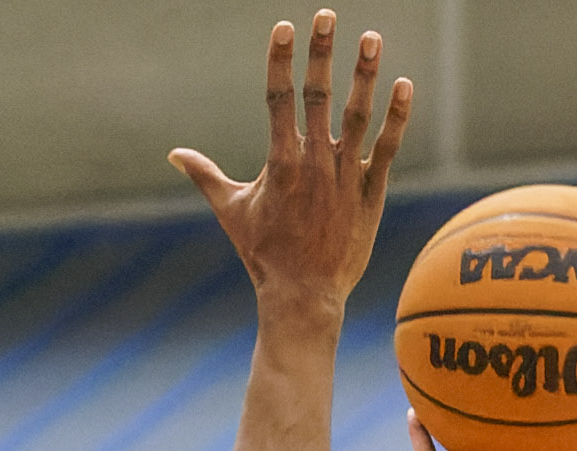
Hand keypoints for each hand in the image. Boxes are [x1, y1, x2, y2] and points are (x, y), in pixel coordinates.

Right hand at [172, 13, 410, 317]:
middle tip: (327, 15)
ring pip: (357, 116)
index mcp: (280, 162)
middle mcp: (314, 163)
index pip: (278, 98)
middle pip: (318, 96)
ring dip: (365, 75)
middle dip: (322, 53)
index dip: (281, 59)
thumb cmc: (264, 255)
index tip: (285, 26)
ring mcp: (345, 177)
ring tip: (372, 37)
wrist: (303, 297)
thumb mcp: (232, 212)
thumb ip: (205, 177)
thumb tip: (173, 155)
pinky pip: (385, 149)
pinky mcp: (370, 194)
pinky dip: (395, 118)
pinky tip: (403, 86)